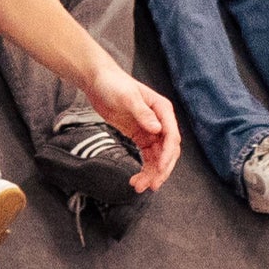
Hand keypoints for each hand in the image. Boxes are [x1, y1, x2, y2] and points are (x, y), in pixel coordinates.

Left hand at [79, 61, 183, 193]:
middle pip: (167, 151)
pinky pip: (147, 156)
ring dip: (151, 173)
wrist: (97, 81)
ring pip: (157, 157)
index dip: (167, 156)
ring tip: (138, 187)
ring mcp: (151, 129)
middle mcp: (160, 121)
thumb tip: (157, 129)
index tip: (160, 170)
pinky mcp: (140, 135)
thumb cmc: (113, 84)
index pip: (171, 137)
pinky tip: (136, 179)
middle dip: (160, 170)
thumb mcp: (127, 97)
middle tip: (150, 186)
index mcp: (162, 110)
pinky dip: (144, 168)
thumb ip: (143, 113)